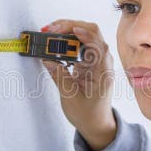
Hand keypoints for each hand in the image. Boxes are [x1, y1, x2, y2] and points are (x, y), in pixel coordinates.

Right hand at [40, 20, 115, 145]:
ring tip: (49, 34)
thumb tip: (48, 59)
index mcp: (102, 71)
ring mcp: (96, 60)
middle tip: (49, 30)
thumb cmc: (89, 114)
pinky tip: (54, 44)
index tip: (63, 30)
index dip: (81, 32)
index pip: (96, 42)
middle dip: (69, 26)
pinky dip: (66, 41)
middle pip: (90, 32)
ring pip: (84, 36)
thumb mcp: (70, 98)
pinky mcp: (89, 62)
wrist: (97, 124)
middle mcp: (102, 62)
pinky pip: (79, 45)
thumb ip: (60, 76)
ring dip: (66, 32)